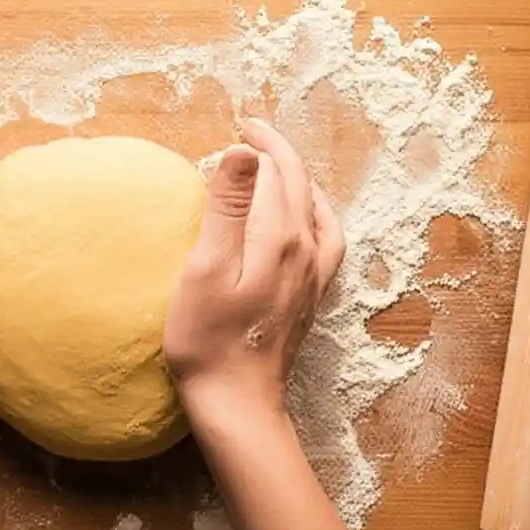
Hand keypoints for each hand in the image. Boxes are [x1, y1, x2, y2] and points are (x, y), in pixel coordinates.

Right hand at [164, 118, 344, 413]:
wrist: (238, 403)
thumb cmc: (208, 340)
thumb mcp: (204, 269)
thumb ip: (225, 208)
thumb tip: (243, 152)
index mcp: (279, 237)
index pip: (275, 172)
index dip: (259, 144)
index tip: (239, 126)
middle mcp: (307, 250)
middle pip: (299, 185)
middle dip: (277, 154)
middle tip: (251, 132)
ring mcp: (315, 275)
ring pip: (316, 209)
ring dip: (297, 180)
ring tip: (274, 167)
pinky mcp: (311, 296)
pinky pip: (325, 237)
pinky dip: (312, 213)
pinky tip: (300, 221)